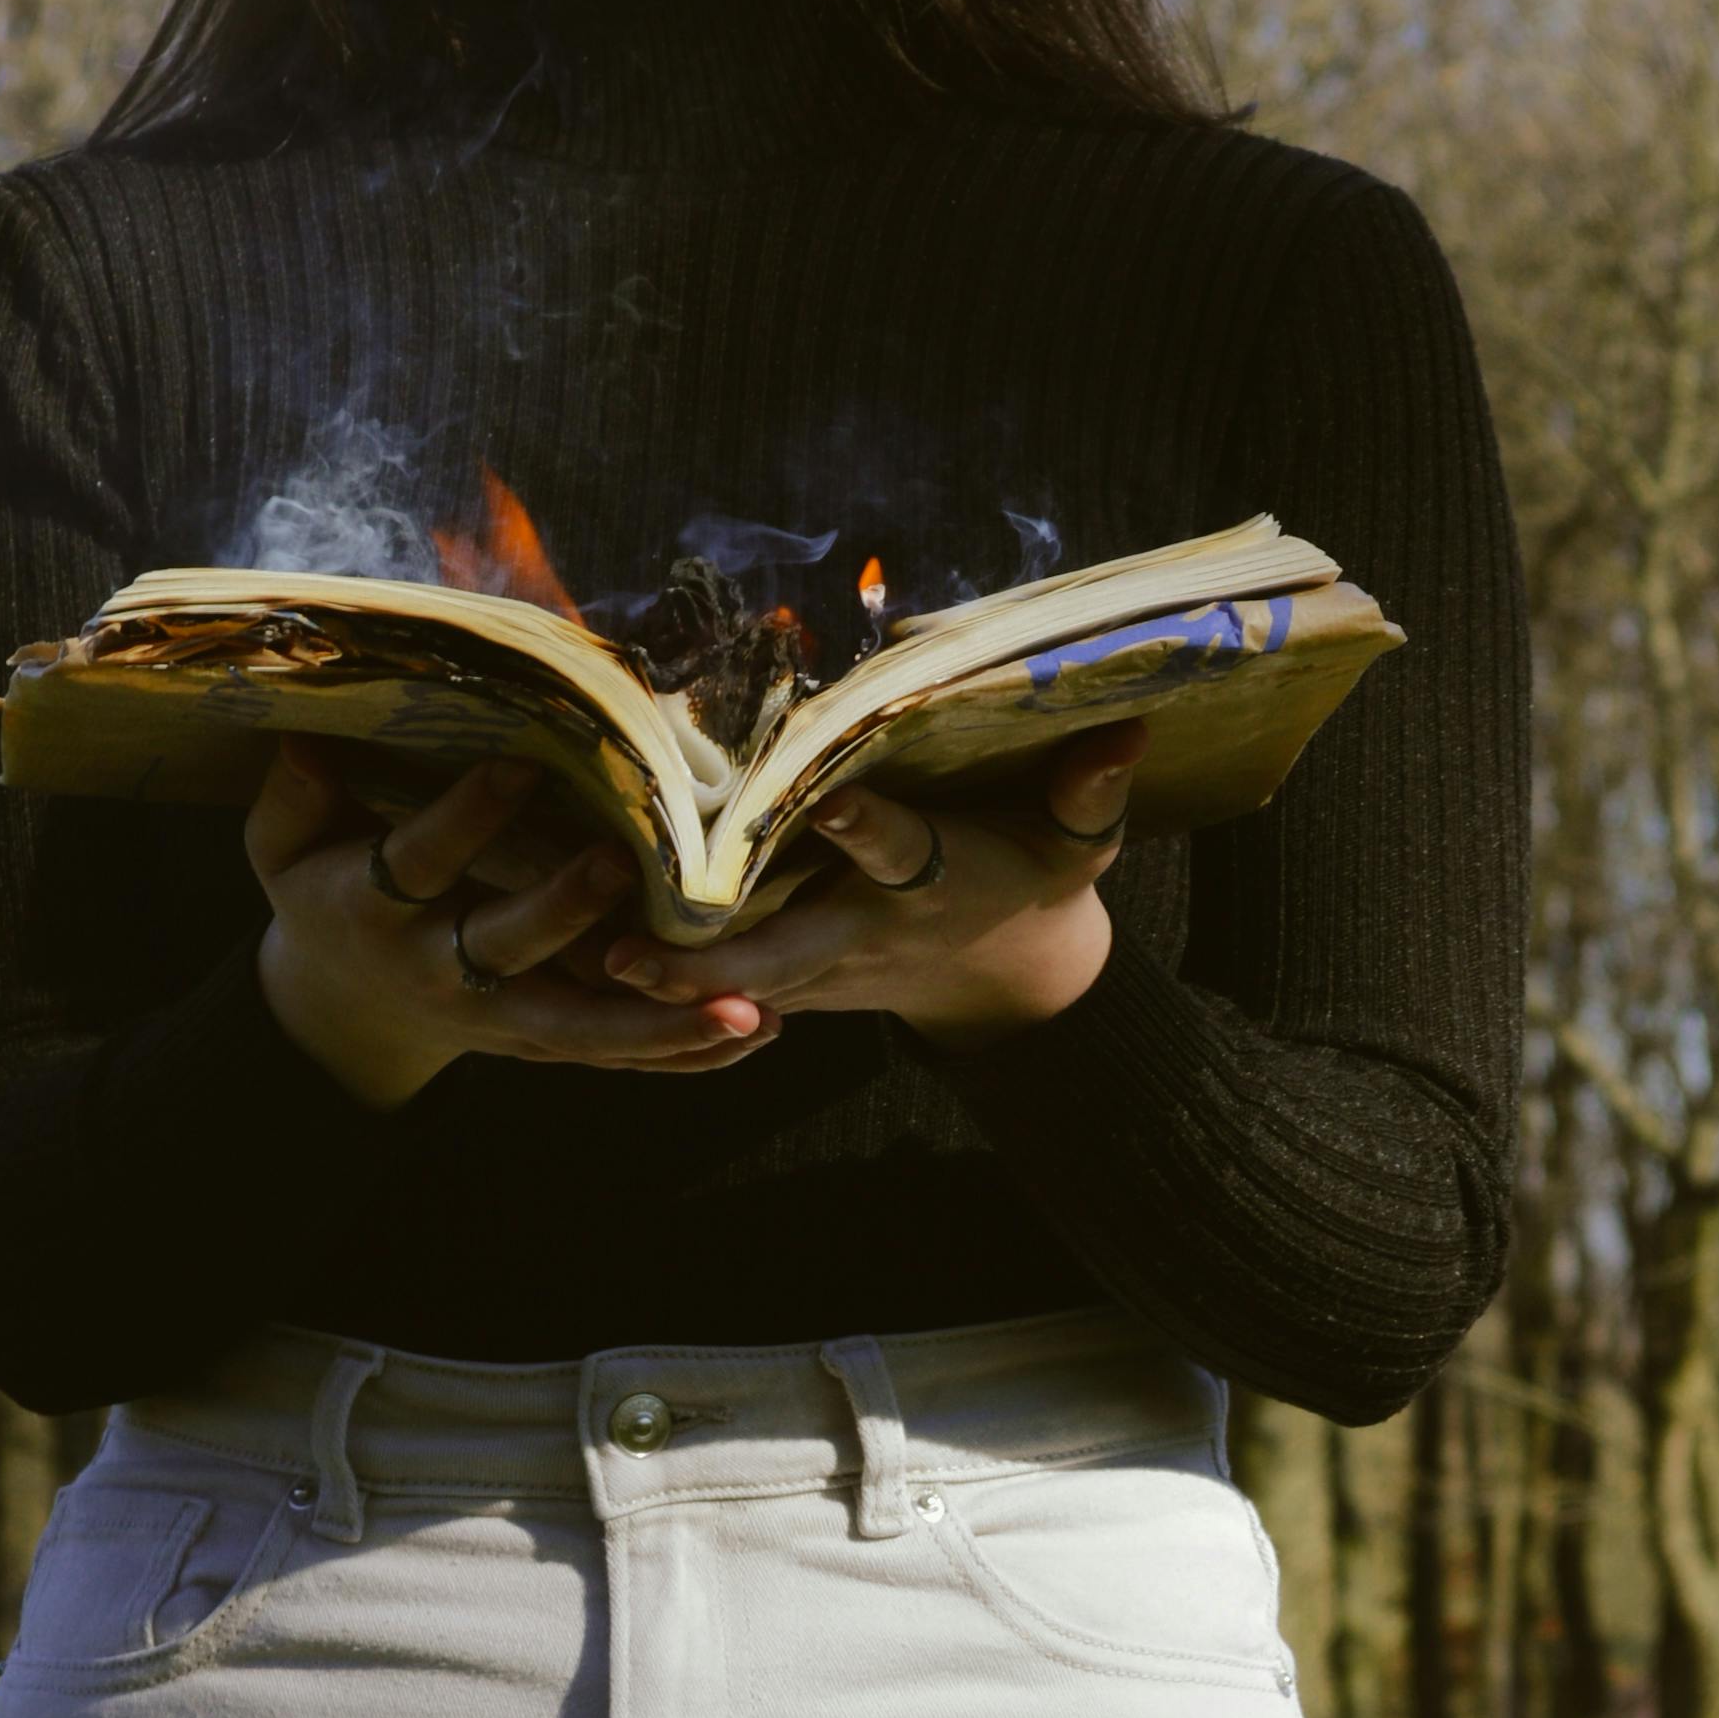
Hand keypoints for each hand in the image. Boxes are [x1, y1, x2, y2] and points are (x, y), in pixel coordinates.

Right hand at [249, 744, 781, 1110]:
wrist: (345, 1007)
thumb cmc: (325, 890)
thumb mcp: (282, 848)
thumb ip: (295, 796)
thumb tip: (305, 734)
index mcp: (378, 910)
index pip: (422, 860)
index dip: (466, 817)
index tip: (520, 764)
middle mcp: (443, 970)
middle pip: (509, 948)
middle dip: (564, 911)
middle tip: (619, 868)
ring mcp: (499, 1019)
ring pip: (584, 1027)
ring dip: (664, 1023)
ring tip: (745, 1009)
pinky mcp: (542, 1045)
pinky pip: (617, 1058)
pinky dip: (685, 1052)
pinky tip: (758, 1031)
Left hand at [600, 721, 1147, 1048]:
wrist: (1015, 983)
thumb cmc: (1039, 880)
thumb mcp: (1076, 842)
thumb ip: (1090, 788)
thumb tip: (1127, 723)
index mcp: (933, 879)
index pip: (893, 847)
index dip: (861, 825)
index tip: (824, 800)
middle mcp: (867, 928)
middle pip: (786, 949)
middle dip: (717, 959)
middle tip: (635, 949)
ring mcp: (829, 966)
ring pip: (744, 979)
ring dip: (674, 978)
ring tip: (592, 961)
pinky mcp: (802, 983)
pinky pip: (733, 994)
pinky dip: (672, 990)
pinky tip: (591, 968)